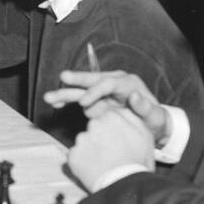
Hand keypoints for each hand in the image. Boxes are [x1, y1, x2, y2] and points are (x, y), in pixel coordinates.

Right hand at [42, 70, 169, 146]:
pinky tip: (55, 103)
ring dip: (65, 92)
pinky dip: (67, 101)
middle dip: (77, 80)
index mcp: (128, 83)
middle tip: (63, 78)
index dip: (95, 91)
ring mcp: (103, 91)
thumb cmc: (154, 121)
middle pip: (93, 79)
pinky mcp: (96, 99)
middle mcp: (113, 82)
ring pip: (82, 88)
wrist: (150, 126)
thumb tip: (135, 96)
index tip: (84, 103)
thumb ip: (145, 107)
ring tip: (49, 97)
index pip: (108, 83)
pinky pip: (79, 98)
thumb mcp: (154, 117)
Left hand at [67, 107, 155, 191]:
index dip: (113, 132)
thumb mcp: (144, 134)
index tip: (119, 142)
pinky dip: (82, 162)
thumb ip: (132, 117)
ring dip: (91, 150)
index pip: (107, 119)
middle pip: (94, 129)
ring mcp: (81, 140)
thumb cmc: (137, 160)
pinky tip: (94, 169)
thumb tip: (124, 107)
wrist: (125, 185)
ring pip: (84, 142)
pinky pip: (76, 156)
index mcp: (111, 117)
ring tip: (104, 163)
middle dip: (100, 139)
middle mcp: (93, 125)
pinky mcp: (72, 155)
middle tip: (111, 154)